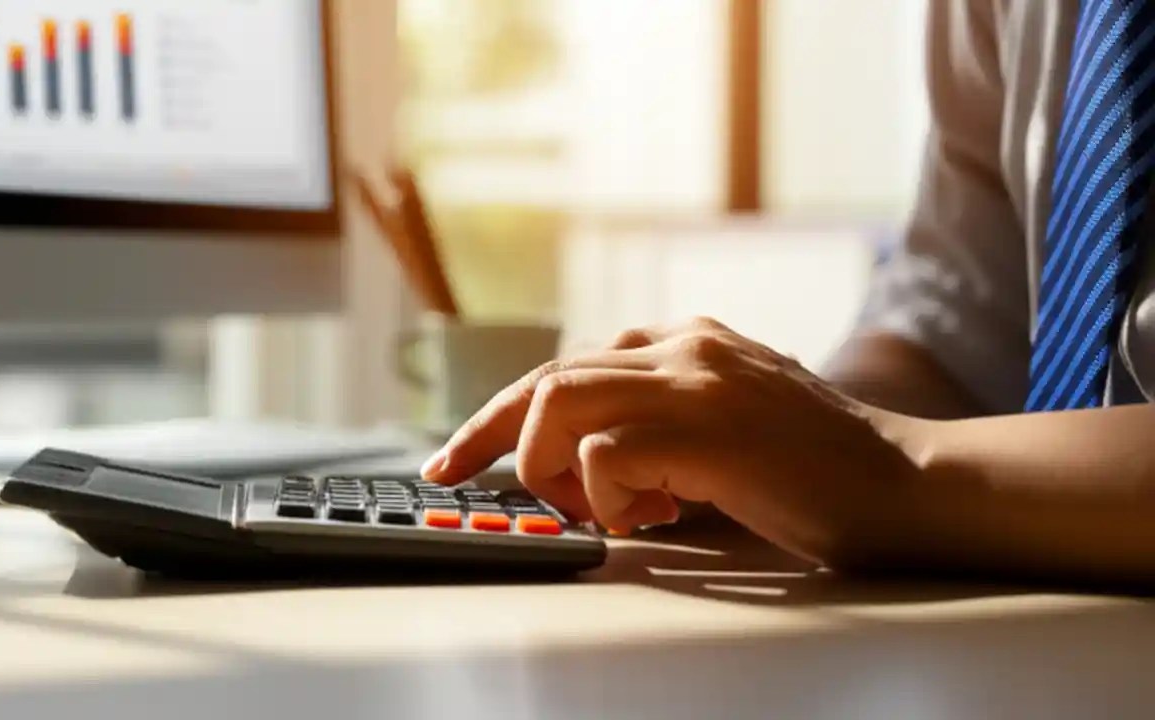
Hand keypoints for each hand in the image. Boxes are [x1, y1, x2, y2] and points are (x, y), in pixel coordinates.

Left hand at [422, 317, 929, 567]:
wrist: (906, 484)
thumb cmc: (816, 470)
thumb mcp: (724, 427)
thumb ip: (659, 425)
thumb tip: (582, 465)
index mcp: (685, 342)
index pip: (568, 365)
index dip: (504, 409)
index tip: (462, 452)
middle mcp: (683, 347)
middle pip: (545, 377)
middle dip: (486, 432)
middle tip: (451, 474)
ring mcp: (695, 380)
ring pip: (558, 402)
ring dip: (552, 465)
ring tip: (595, 505)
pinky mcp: (708, 427)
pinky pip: (607, 455)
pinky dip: (610, 495)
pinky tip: (658, 514)